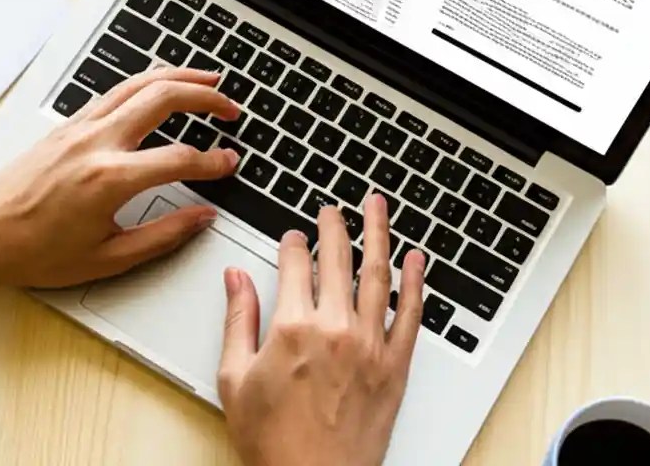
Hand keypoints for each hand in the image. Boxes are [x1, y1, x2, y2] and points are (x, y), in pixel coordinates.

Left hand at [0, 67, 240, 287]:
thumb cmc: (35, 253)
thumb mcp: (107, 259)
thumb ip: (163, 236)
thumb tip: (201, 218)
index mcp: (110, 179)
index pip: (180, 158)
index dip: (213, 162)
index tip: (230, 164)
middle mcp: (96, 143)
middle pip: (163, 97)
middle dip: (205, 96)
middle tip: (231, 106)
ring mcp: (79, 128)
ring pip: (138, 83)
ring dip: (177, 77)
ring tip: (207, 80)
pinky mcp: (67, 125)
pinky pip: (115, 92)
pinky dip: (145, 82)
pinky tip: (159, 86)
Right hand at [218, 195, 426, 465]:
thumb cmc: (273, 442)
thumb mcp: (234, 379)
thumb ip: (237, 320)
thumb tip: (235, 279)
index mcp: (292, 328)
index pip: (294, 264)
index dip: (292, 243)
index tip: (292, 236)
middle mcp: (335, 329)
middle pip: (337, 258)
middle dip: (334, 226)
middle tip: (333, 209)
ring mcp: (370, 345)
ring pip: (378, 274)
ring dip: (378, 233)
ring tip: (377, 207)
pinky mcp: (395, 366)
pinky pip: (411, 314)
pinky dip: (415, 282)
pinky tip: (415, 260)